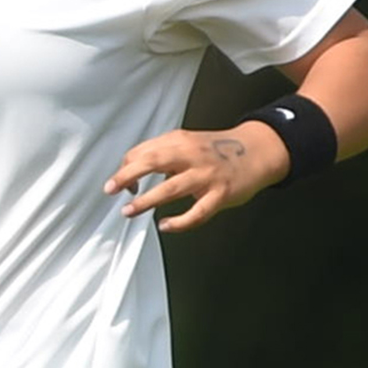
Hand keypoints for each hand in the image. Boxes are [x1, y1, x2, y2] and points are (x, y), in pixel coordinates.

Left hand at [106, 124, 289, 231]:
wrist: (257, 151)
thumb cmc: (216, 151)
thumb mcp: (188, 143)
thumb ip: (162, 153)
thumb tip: (131, 172)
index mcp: (180, 141)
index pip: (144, 152)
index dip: (126, 167)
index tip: (117, 184)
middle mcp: (192, 156)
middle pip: (153, 161)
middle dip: (128, 176)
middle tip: (110, 190)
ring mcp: (207, 175)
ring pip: (172, 188)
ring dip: (147, 200)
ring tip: (128, 211)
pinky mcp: (221, 194)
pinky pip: (198, 212)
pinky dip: (180, 222)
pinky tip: (165, 226)